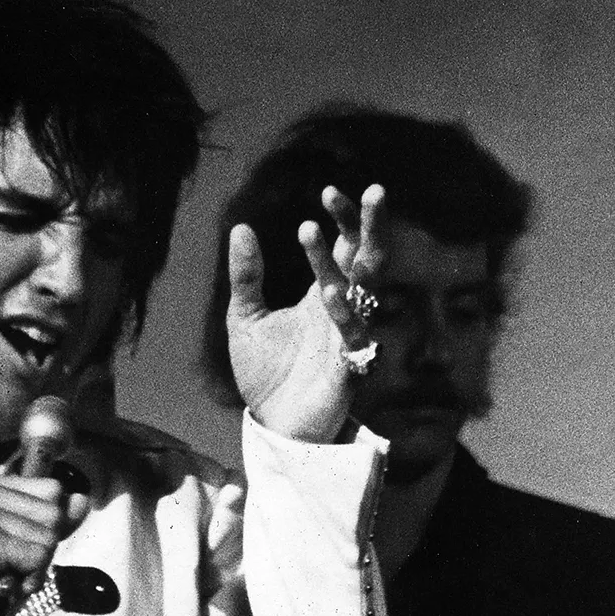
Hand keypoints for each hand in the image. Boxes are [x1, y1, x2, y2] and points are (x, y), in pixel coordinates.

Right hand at [0, 472, 88, 615]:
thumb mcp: (20, 545)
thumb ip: (51, 520)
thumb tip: (81, 499)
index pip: (52, 490)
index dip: (44, 527)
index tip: (12, 548)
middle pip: (54, 511)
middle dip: (41, 548)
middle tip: (6, 566)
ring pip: (49, 536)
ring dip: (34, 567)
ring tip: (1, 576)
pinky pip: (39, 556)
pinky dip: (29, 579)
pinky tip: (1, 585)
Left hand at [225, 184, 386, 442]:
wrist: (272, 425)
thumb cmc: (265, 374)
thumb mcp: (245, 318)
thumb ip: (247, 276)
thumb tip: (241, 227)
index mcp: (324, 295)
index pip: (343, 247)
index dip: (341, 219)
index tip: (328, 190)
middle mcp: (343, 310)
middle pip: (367, 260)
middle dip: (370, 227)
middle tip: (372, 190)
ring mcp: (348, 337)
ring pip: (362, 292)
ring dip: (342, 262)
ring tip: (314, 231)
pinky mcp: (347, 369)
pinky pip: (353, 336)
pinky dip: (344, 314)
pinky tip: (329, 292)